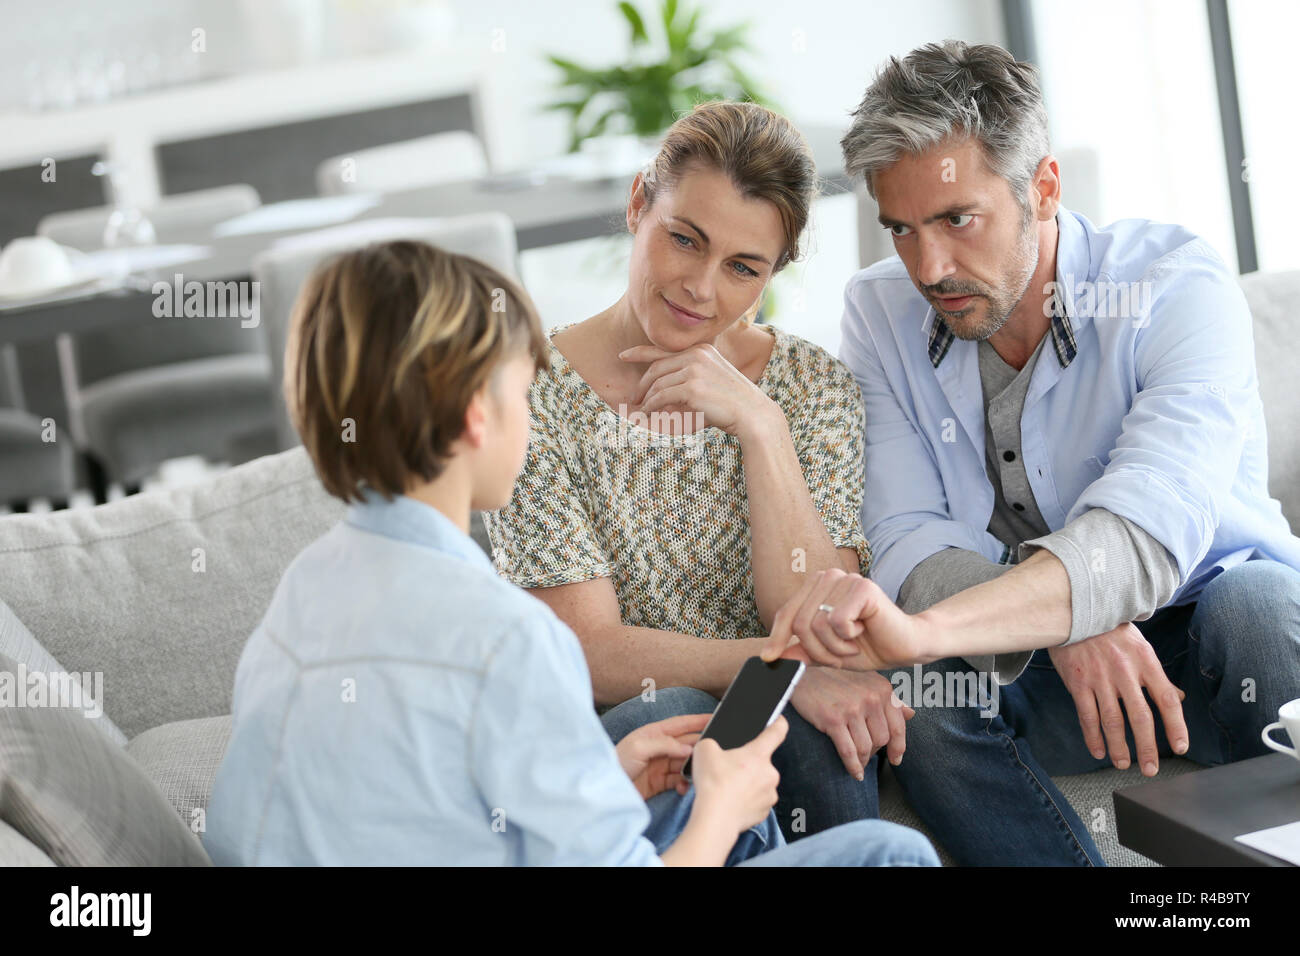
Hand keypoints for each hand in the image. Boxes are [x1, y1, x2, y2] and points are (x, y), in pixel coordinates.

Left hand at [615, 713, 709, 799]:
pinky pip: (679, 780)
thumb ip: (665, 744)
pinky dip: (684, 783)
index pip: (680, 724)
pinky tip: (683, 787)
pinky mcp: (660, 782)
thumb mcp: (639, 747)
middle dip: (698, 748)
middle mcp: (659, 747)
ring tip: (696, 774)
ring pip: (685, 763)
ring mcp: (660, 764)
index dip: (697, 720)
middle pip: (686, 744)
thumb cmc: (617, 763)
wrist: (605, 791)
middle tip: (710, 753)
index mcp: (654, 733)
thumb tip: (688, 747)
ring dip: (692, 769)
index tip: (714, 717)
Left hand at [618, 342, 779, 438]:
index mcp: (701, 350)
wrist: (752, 413)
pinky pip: (661, 396)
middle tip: (634, 398)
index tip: (623, 356)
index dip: (640, 352)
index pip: (664, 348)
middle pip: (656, 367)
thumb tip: (662, 390)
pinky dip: (651, 406)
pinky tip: (648, 413)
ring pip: (658, 384)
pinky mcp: (692, 387)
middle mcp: (696, 355)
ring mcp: (694, 370)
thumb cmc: (732, 402)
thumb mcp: (711, 381)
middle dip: (642, 384)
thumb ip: (688, 378)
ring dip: (646, 398)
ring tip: (641, 409)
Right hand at [689, 716, 787, 834]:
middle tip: (729, 768)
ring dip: (748, 783)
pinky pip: (757, 801)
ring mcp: (769, 794)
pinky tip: (732, 801)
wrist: (715, 818)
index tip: (779, 720)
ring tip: (728, 788)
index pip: (777, 732)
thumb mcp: (704, 749)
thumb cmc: (713, 782)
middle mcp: (770, 773)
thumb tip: (714, 748)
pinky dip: (747, 800)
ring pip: (760, 783)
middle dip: (748, 763)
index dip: (778, 722)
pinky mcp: (764, 812)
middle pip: (762, 762)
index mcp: (758, 754)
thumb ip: (712, 743)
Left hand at [761, 568, 931, 669]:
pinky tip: (863, 631)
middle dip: (817, 651)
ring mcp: (846, 579)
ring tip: (852, 644)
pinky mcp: (862, 587)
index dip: (776, 638)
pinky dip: (847, 637)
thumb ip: (801, 650)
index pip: (786, 613)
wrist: (904, 647)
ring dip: (834, 647)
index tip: (768, 658)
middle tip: (839, 655)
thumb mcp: (827, 653)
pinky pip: (836, 621)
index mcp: (816, 588)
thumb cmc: (867, 646)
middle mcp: (829, 577)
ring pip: (816, 624)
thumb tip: (769, 655)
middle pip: (799, 623)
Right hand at [790, 668, 914, 778]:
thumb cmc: (836, 681)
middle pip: (881, 739)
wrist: (803, 676)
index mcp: (881, 688)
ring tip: (859, 764)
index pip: (897, 726)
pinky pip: (848, 751)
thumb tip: (911, 713)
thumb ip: (889, 699)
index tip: (896, 759)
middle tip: (867, 756)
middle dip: (875, 752)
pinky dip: (853, 766)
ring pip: (866, 747)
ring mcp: (852, 709)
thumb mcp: (866, 683)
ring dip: (863, 761)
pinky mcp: (833, 720)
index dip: (898, 747)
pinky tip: (854, 772)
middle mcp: (870, 697)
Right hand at [1049, 622, 1188, 775]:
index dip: (1176, 726)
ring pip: (1112, 721)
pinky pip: (1087, 715)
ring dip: (1119, 747)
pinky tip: (1098, 750)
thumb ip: (1156, 675)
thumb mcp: (1139, 646)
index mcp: (1145, 661)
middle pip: (1140, 716)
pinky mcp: (1078, 682)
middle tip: (1151, 768)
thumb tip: (1177, 697)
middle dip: (1147, 747)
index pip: (1166, 699)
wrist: (1074, 612)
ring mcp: (1100, 678)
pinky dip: (1092, 736)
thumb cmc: (1109, 629)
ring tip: (1123, 763)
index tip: (1181, 747)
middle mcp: (1125, 671)